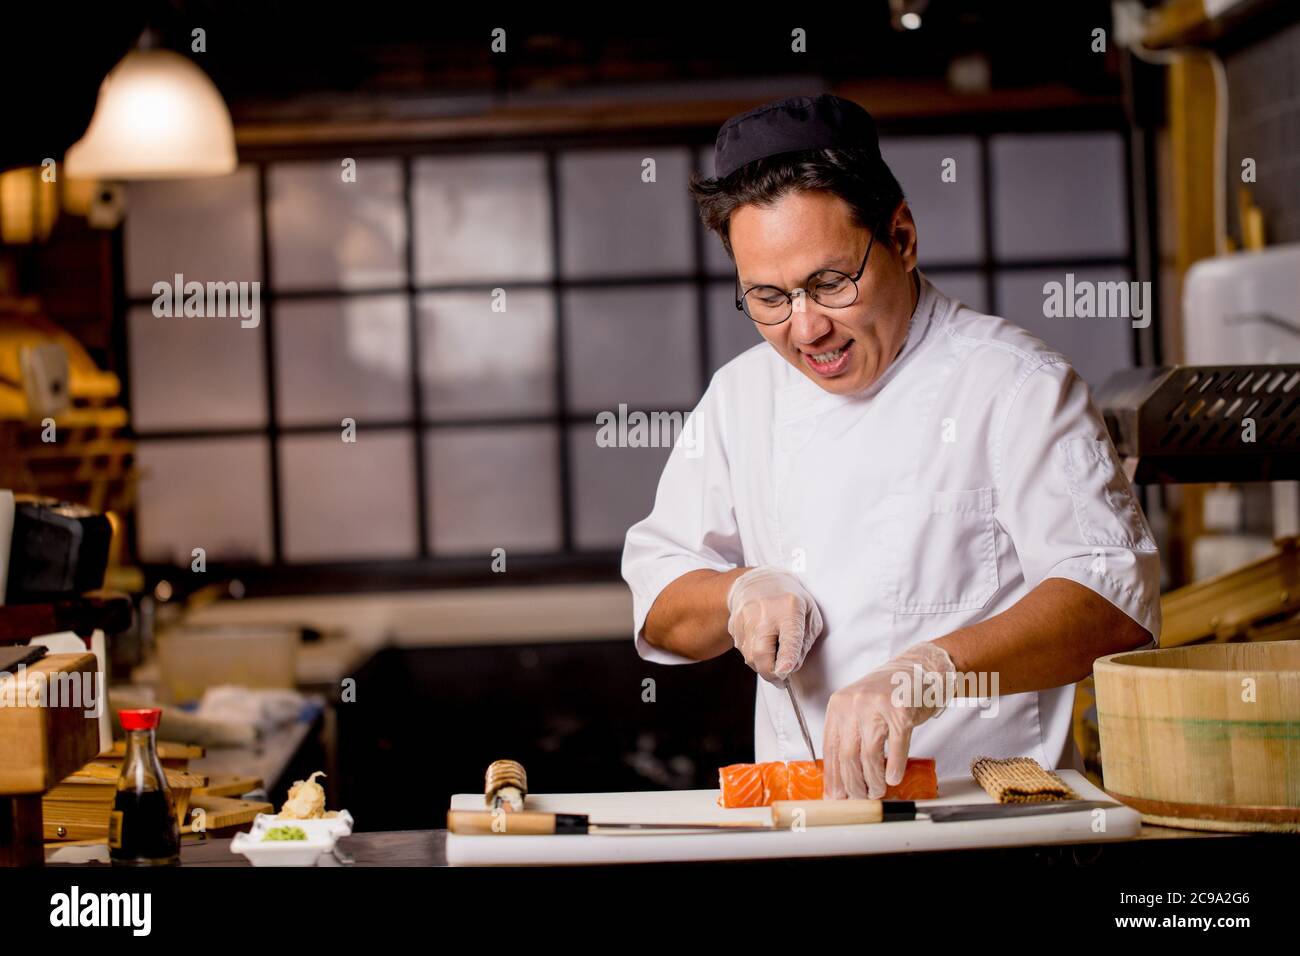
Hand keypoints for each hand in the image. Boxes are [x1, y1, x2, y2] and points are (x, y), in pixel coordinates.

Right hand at [725, 567, 823, 685]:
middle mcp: (764, 613)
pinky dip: (753, 655)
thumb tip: (792, 667)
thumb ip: (805, 642)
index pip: (787, 639)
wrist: (757, 581)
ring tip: (774, 656)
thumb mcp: (809, 614)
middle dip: (771, 674)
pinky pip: (743, 651)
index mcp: (789, 608)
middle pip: (760, 654)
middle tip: (781, 680)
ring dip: (763, 665)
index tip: (785, 673)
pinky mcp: (734, 626)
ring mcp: (745, 619)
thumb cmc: (789, 600)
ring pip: (750, 657)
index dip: (786, 659)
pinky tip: (762, 643)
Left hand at [823, 640, 955, 798]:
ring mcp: (877, 706)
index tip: (836, 796)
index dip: (833, 776)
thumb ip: (849, 737)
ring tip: (878, 791)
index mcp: (838, 705)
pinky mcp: (901, 711)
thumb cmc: (888, 694)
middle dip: (853, 783)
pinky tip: (894, 778)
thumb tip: (841, 780)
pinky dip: (894, 767)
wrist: (918, 670)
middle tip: (860, 797)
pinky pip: (896, 747)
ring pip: (870, 754)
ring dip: (874, 780)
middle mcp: (853, 704)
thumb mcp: (859, 709)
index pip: (830, 748)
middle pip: (847, 754)